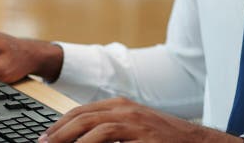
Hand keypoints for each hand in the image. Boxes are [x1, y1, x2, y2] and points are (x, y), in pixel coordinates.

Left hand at [38, 97, 239, 142]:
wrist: (198, 142)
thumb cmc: (164, 139)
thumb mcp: (135, 130)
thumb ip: (111, 131)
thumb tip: (83, 140)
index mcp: (120, 105)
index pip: (82, 111)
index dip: (61, 124)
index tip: (45, 137)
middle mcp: (125, 109)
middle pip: (82, 116)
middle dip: (58, 131)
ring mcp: (135, 121)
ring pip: (93, 125)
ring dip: (69, 138)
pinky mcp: (143, 135)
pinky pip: (110, 137)